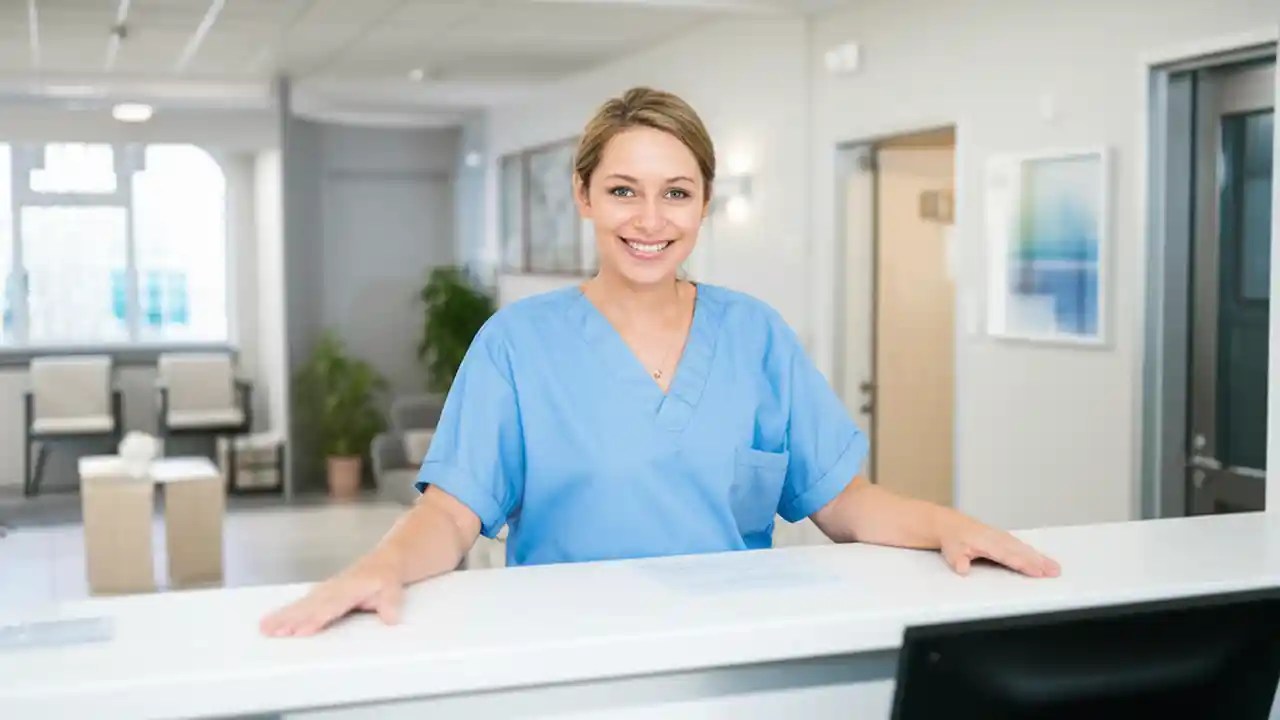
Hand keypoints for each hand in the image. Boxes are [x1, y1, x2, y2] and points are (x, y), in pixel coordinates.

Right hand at [259, 555, 403, 636]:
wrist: (385, 561)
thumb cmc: (387, 578)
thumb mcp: (394, 588)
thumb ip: (391, 603)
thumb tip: (391, 618)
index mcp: (350, 589)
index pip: (330, 607)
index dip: (315, 619)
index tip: (299, 631)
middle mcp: (334, 589)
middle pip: (309, 606)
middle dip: (290, 620)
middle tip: (270, 631)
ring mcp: (326, 591)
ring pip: (302, 605)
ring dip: (283, 617)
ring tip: (265, 628)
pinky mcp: (322, 594)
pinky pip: (302, 604)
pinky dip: (287, 613)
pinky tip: (273, 622)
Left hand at [936, 512, 1060, 577]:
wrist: (951, 524)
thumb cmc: (953, 539)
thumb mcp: (951, 549)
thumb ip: (957, 558)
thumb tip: (962, 567)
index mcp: (987, 542)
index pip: (1008, 556)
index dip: (1023, 564)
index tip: (1037, 572)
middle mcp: (997, 539)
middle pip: (1021, 552)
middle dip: (1039, 562)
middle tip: (1055, 572)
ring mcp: (1002, 538)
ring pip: (1024, 548)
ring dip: (1040, 558)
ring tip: (1055, 568)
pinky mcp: (1004, 539)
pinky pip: (1022, 546)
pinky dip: (1034, 553)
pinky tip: (1043, 560)